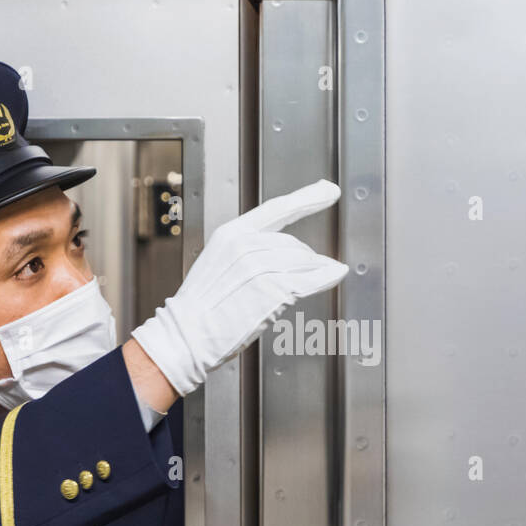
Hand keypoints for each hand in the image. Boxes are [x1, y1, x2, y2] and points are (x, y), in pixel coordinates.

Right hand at [131, 179, 347, 397]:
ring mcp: (261, 266)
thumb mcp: (219, 265)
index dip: (308, 198)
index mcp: (232, 233)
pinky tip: (338, 272)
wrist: (187, 335)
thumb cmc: (200, 309)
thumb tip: (287, 255)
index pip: (278, 209)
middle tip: (315, 268)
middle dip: (307, 257)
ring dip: (317, 269)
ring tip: (326, 273)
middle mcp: (247, 244)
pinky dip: (328, 276)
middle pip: (294, 244)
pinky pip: (311, 280)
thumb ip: (248, 254)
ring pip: (304, 263)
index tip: (329, 190)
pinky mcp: (274, 290)